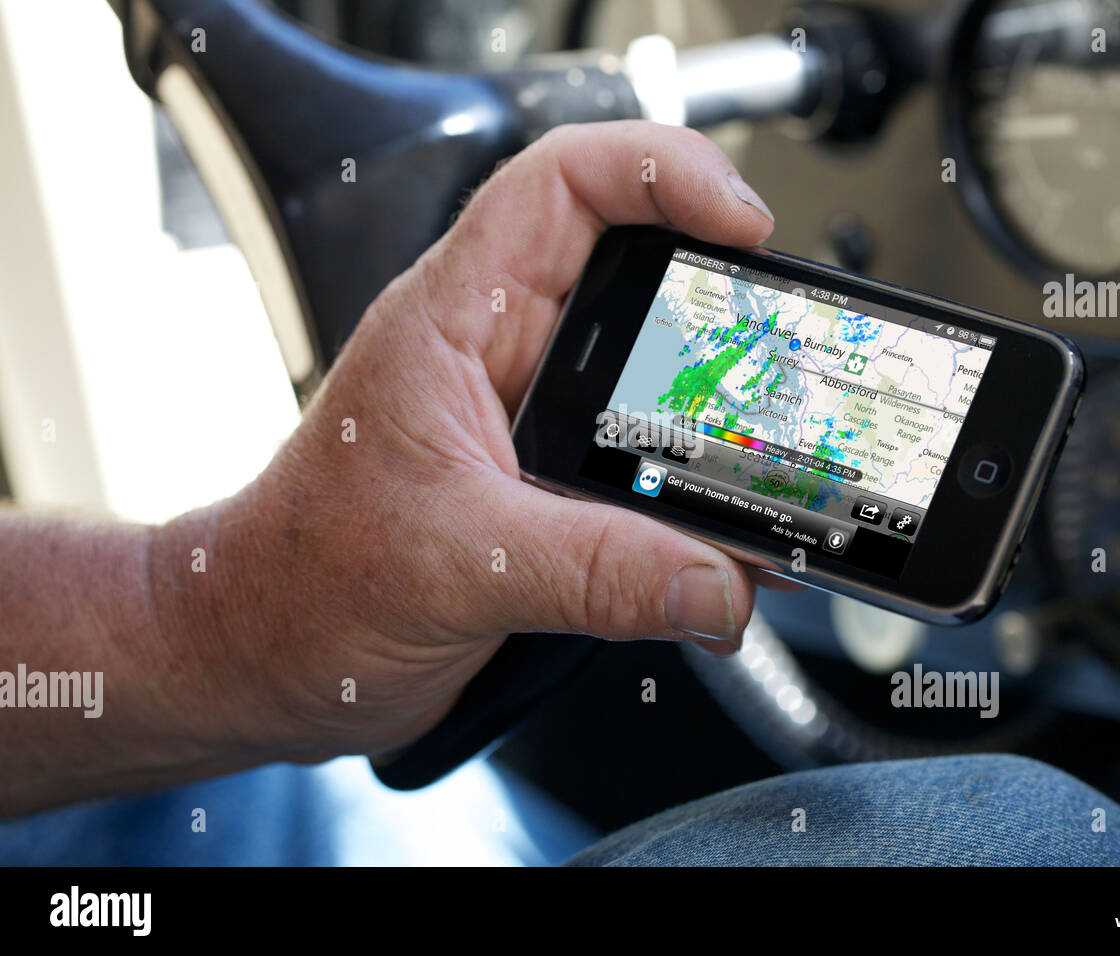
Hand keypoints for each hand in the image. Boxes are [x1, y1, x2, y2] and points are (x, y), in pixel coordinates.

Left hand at [152, 121, 778, 761]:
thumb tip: (716, 583)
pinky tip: (723, 556)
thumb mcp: (458, 565)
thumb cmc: (303, 581)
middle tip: (781, 349)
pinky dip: (697, 509)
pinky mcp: (551, 487)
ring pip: (654, 378)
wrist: (266, 654)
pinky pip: (648, 469)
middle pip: (636, 271)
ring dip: (716, 422)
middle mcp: (500, 352)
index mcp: (456, 319)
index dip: (664, 172)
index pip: (565, 182)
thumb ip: (596, 574)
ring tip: (767, 461)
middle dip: (719, 305)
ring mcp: (531, 419)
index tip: (741, 220)